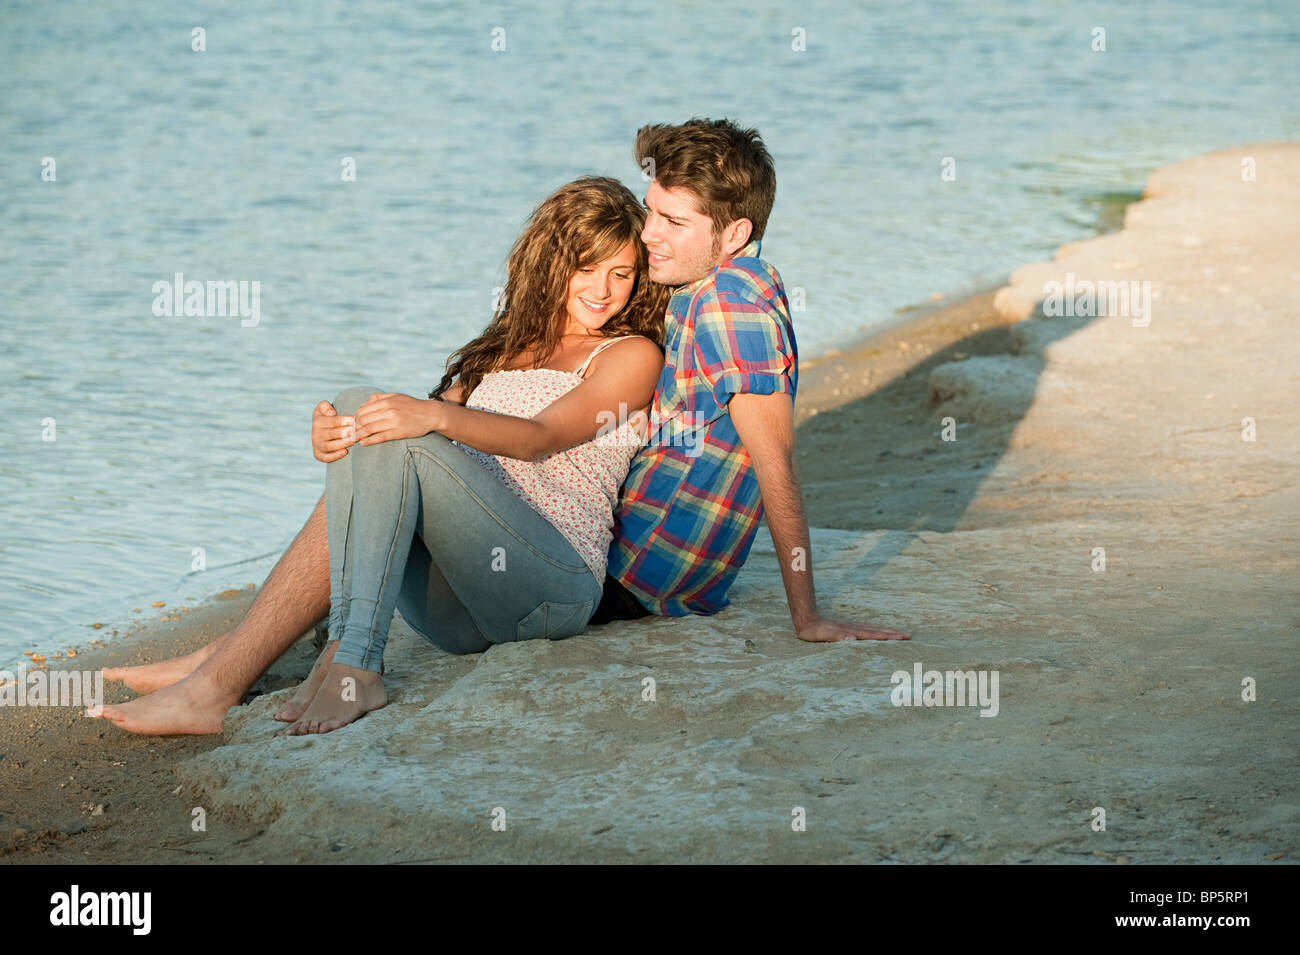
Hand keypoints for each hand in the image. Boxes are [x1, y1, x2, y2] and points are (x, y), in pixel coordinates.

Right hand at [312, 401, 354, 462]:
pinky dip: (334, 456)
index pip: (332, 421)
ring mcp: (317, 445)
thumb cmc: (327, 417)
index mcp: (318, 422)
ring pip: (330, 446)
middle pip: (332, 434)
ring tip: (354, 441)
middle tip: (357, 432)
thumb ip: (325, 406)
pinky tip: (345, 452)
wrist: (322, 430)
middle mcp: (315, 434)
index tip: (355, 420)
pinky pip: (325, 458)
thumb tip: (331, 413)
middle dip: (346, 432)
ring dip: (343, 443)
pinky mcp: (318, 455)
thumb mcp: (323, 407)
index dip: (344, 420)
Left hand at [354, 393, 436, 444]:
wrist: (431, 414)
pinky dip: (369, 441)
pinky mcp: (398, 432)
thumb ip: (378, 398)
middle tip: (350, 433)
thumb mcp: (395, 396)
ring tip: (353, 440)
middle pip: (363, 420)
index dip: (355, 418)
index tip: (353, 424)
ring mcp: (393, 422)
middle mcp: (389, 410)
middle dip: (354, 428)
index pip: (363, 410)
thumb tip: (363, 404)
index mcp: (386, 401)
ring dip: (358, 436)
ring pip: (369, 429)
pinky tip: (363, 443)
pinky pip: (379, 437)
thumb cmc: (412, 405)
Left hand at [796, 615, 910, 642]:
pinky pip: (868, 629)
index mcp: (851, 631)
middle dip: (894, 633)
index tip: (902, 637)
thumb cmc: (813, 631)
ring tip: (900, 633)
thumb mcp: (823, 635)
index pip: (874, 635)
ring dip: (888, 631)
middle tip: (909, 636)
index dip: (888, 636)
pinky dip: (878, 630)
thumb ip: (837, 637)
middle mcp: (854, 628)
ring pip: (874, 628)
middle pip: (878, 630)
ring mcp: (852, 626)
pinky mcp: (849, 627)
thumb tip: (853, 639)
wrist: (806, 619)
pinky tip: (881, 631)